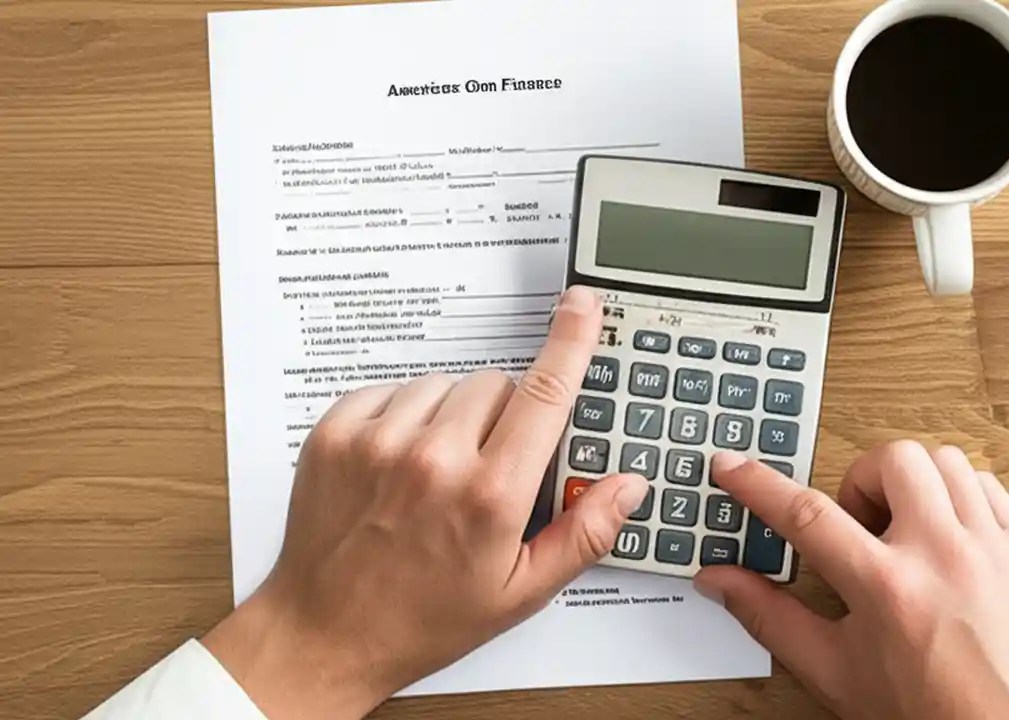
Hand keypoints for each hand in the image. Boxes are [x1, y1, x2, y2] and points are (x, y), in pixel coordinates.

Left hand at [202, 286, 647, 718]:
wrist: (325, 634)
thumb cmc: (423, 619)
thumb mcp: (520, 592)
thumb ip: (584, 533)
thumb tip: (628, 485)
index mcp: (491, 495)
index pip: (545, 394)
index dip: (571, 341)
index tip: (582, 306)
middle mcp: (436, 459)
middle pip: (495, 384)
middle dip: (503, 415)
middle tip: (487, 467)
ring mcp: (379, 441)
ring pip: (444, 383)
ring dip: (452, 414)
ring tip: (436, 471)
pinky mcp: (336, 434)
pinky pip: (390, 389)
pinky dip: (402, 415)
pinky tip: (399, 462)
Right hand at [695, 443, 1008, 719]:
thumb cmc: (923, 711)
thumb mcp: (832, 669)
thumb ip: (769, 616)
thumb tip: (718, 580)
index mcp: (887, 589)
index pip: (807, 515)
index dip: (758, 485)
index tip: (731, 466)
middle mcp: (943, 556)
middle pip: (891, 461)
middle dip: (862, 480)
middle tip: (859, 523)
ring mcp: (993, 547)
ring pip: (945, 461)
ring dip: (913, 483)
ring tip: (905, 529)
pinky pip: (988, 485)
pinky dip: (959, 497)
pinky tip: (947, 536)